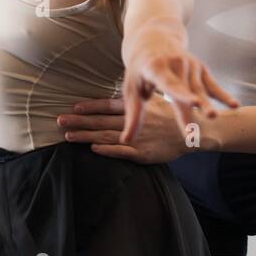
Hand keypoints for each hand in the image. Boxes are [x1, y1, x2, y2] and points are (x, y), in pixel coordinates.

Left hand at [57, 95, 219, 162]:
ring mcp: (139, 136)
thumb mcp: (156, 103)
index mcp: (137, 107)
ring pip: (108, 135)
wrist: (197, 130)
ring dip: (87, 135)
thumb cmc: (175, 117)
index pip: (108, 105)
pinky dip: (108, 150)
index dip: (90, 106)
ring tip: (69, 135)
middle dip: (79, 120)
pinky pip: (124, 151)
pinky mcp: (145, 152)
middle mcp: (135, 120)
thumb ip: (137, 105)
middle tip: (59, 121)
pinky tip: (94, 149)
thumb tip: (119, 104)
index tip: (73, 106)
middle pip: (102, 120)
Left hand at [121, 47, 238, 144]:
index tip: (193, 103)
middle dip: (198, 105)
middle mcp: (176, 64)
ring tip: (214, 117)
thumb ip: (133, 116)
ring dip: (208, 105)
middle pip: (188, 89)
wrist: (154, 39)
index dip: (182, 93)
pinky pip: (213, 85)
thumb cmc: (140, 70)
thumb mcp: (132, 89)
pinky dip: (223, 96)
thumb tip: (126, 141)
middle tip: (208, 118)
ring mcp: (191, 65)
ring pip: (201, 90)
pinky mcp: (201, 68)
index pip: (170, 83)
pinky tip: (234, 105)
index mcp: (156, 68)